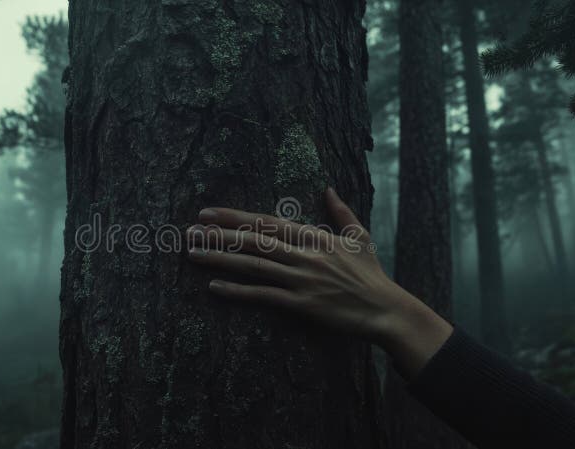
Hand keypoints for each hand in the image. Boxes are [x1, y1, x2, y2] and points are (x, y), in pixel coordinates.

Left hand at [186, 187, 452, 377]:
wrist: (385, 309)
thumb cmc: (371, 274)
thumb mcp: (360, 237)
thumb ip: (341, 212)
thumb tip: (328, 188)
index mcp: (314, 237)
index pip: (267, 222)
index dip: (235, 216)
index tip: (208, 212)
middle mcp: (304, 254)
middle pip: (254, 240)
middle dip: (219, 233)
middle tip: (189, 230)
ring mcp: (302, 279)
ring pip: (253, 265)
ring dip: (221, 258)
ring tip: (193, 253)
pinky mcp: (301, 304)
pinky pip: (264, 295)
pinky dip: (238, 291)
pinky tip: (215, 286)